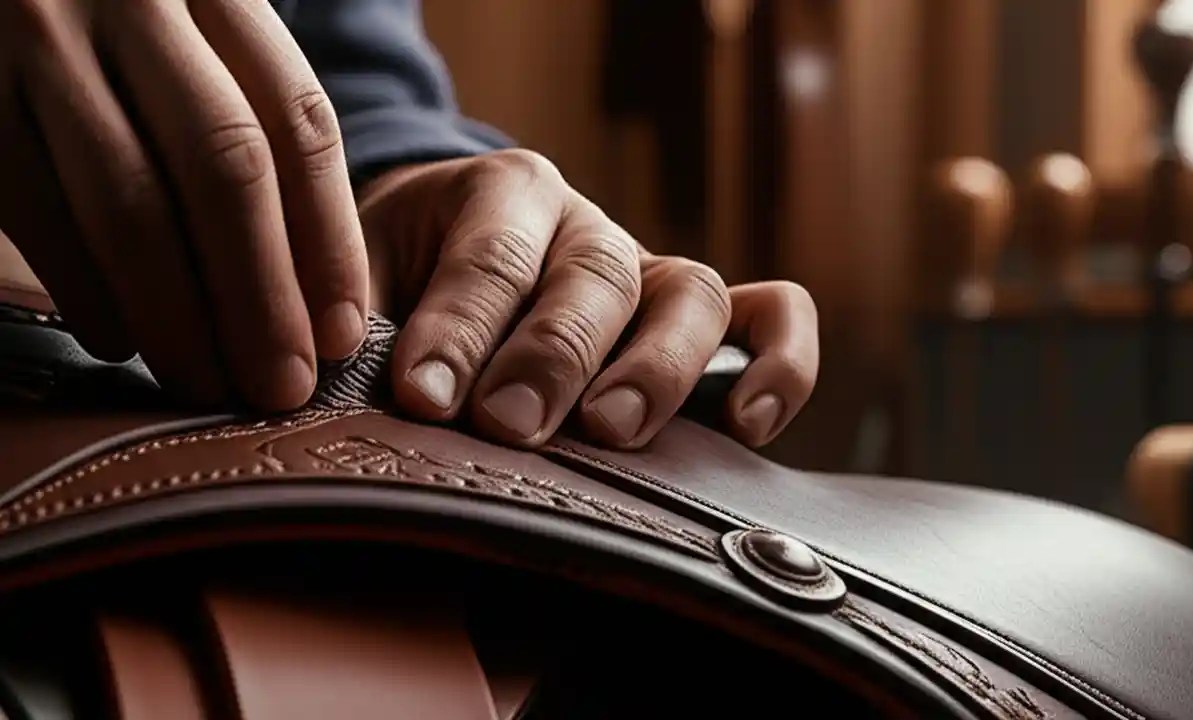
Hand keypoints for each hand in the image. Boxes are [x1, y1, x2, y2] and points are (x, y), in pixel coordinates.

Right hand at [0, 0, 368, 410]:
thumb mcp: (192, 35)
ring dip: (179, 318)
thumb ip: (251, 119)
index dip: (330, 241)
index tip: (341, 333)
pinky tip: (122, 342)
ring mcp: (37, 43)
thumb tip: (318, 293)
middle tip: (282, 388)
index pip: (299, 123)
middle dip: (262, 297)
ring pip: (132, 208)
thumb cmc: (111, 28)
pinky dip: (90, 295)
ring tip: (209, 384)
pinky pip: (42, 219)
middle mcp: (128, 1)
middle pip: (227, 170)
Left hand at [358, 150, 818, 448]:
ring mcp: (651, 267)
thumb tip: (323, 380)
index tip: (422, 396)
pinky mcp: (699, 312)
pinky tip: (748, 420)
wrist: (447, 245)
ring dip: (656, 367)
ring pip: (691, 295)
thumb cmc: (402, 272)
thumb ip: (353, 320)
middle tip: (509, 425)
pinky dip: (777, 361)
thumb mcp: (359, 277)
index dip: (459, 327)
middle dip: (552, 355)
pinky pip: (770, 315)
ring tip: (612, 432)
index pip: (492, 254)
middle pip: (595, 277)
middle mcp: (585, 226)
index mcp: (500, 194)